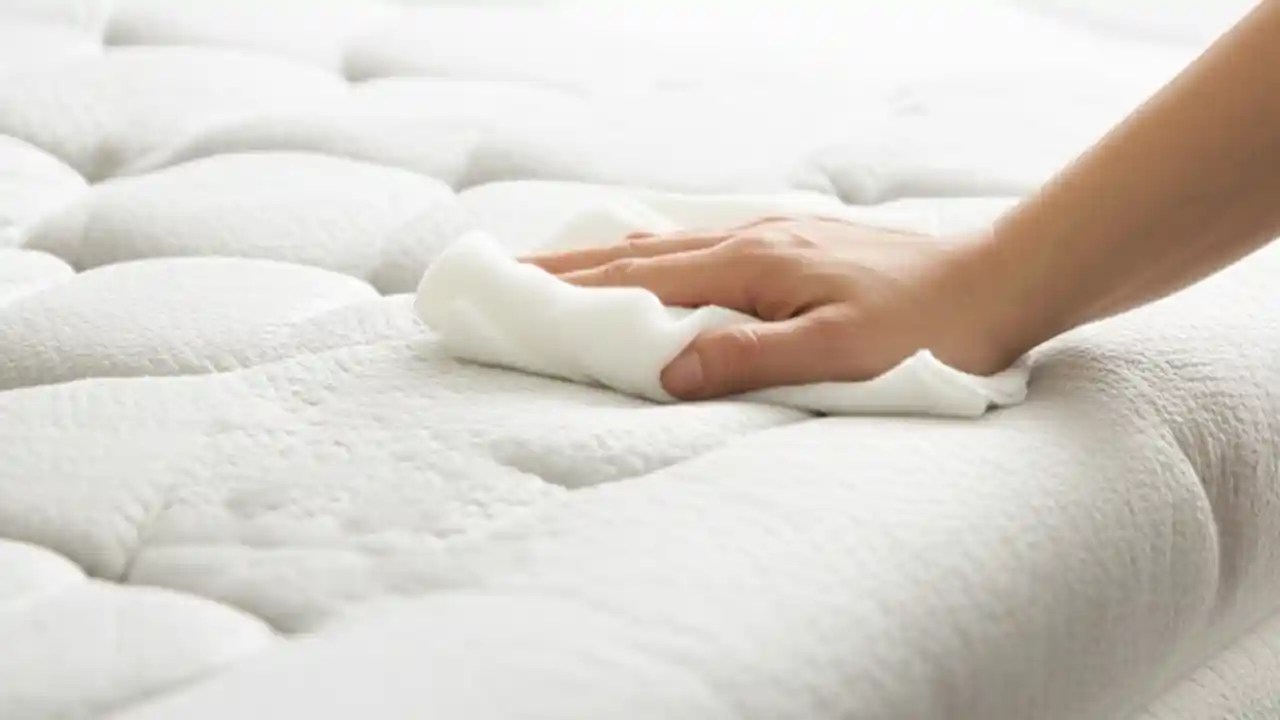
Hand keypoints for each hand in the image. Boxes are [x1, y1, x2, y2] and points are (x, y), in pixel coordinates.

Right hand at [524, 217, 1021, 399]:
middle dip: (576, 266)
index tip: (518, 290)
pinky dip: (662, 251)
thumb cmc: (927, 325)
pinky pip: (708, 243)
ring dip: (613, 256)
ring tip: (566, 263)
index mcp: (754, 265)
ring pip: (674, 243)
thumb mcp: (839, 355)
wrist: (999, 279)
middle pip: (645, 253)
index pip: (644, 281)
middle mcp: (756, 239)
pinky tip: (660, 255)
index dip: (577, 290)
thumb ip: (751, 359)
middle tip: (515, 270)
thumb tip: (669, 371)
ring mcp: (778, 235)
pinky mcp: (801, 243)